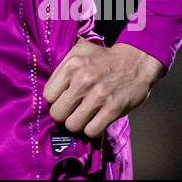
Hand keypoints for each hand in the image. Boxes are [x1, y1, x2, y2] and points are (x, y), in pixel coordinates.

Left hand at [43, 38, 164, 138]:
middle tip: (73, 110)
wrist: (136, 61)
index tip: (64, 98)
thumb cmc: (103, 58)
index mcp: (71, 65)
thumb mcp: (79, 50)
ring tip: (84, 116)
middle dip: (64, 114)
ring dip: (78, 123)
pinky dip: (92, 129)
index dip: (55, 99)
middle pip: (57, 113)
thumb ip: (61, 64)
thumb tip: (46, 83)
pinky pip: (91, 131)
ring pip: (72, 125)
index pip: (48, 95)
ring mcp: (98, 96)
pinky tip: (96, 120)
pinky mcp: (113, 109)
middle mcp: (83, 81)